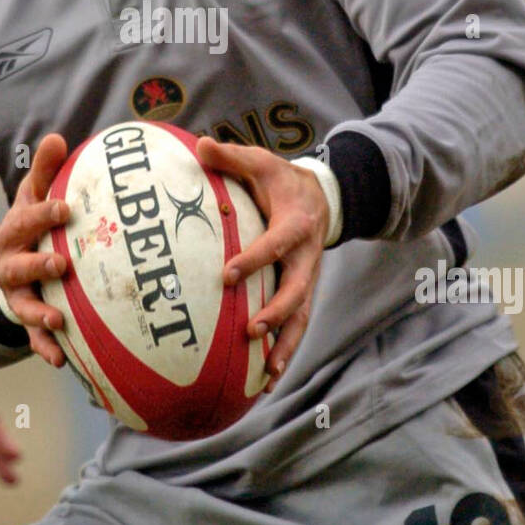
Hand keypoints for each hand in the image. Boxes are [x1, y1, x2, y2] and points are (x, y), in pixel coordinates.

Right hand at [0, 132, 69, 369]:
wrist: (6, 268)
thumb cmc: (29, 227)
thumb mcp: (32, 197)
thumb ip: (45, 171)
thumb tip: (58, 136)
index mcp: (11, 233)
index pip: (25, 221)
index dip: (43, 214)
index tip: (66, 208)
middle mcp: (9, 267)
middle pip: (18, 267)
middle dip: (37, 266)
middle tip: (61, 265)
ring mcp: (16, 297)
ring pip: (23, 307)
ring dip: (39, 315)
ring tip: (58, 321)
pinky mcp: (26, 323)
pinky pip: (33, 340)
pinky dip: (45, 350)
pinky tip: (62, 360)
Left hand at [196, 137, 329, 391]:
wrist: (323, 197)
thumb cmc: (280, 181)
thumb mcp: (261, 162)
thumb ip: (231, 157)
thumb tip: (201, 144)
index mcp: (295, 225)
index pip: (276, 244)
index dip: (255, 259)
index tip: (228, 274)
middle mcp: (306, 257)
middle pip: (298, 291)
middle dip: (277, 312)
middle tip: (252, 330)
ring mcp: (307, 279)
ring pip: (301, 318)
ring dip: (286, 346)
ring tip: (267, 374)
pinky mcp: (303, 293)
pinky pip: (296, 326)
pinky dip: (285, 353)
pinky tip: (266, 380)